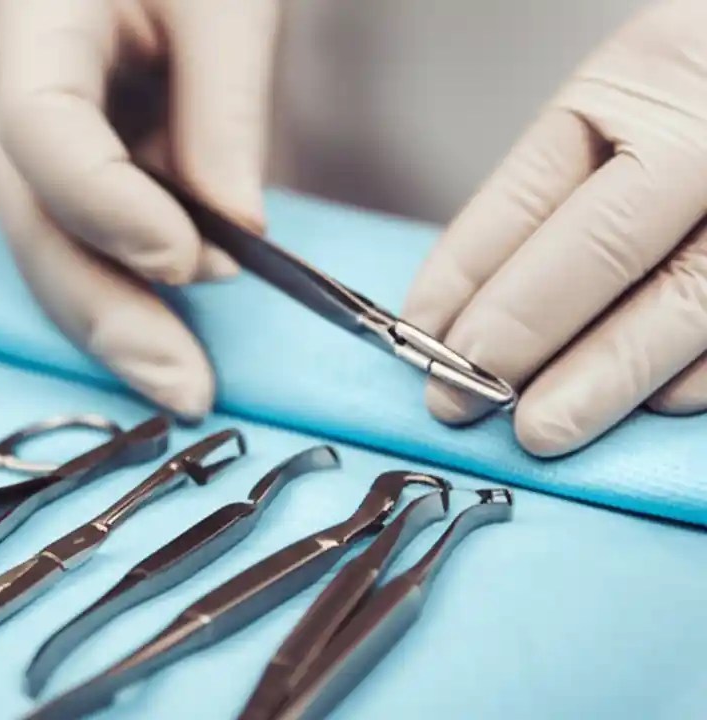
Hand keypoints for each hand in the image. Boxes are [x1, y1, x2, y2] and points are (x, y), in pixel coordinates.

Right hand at [0, 0, 279, 418]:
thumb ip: (224, 112)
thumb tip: (232, 238)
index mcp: (29, 9)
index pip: (40, 126)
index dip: (106, 206)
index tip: (189, 264)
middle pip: (27, 212)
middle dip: (104, 310)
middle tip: (182, 386)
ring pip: (37, 235)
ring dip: (108, 313)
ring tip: (181, 379)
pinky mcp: (25, 148)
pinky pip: (57, 225)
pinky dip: (110, 280)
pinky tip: (159, 334)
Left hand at [403, 0, 706, 455]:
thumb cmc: (705, 104)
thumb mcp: (636, 112)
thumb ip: (566, 200)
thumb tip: (466, 312)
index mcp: (648, 77)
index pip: (531, 191)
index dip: (469, 273)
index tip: (421, 337)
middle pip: (603, 245)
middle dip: (523, 332)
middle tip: (460, 396)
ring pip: (689, 297)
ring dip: (608, 371)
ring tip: (540, 429)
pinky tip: (659, 406)